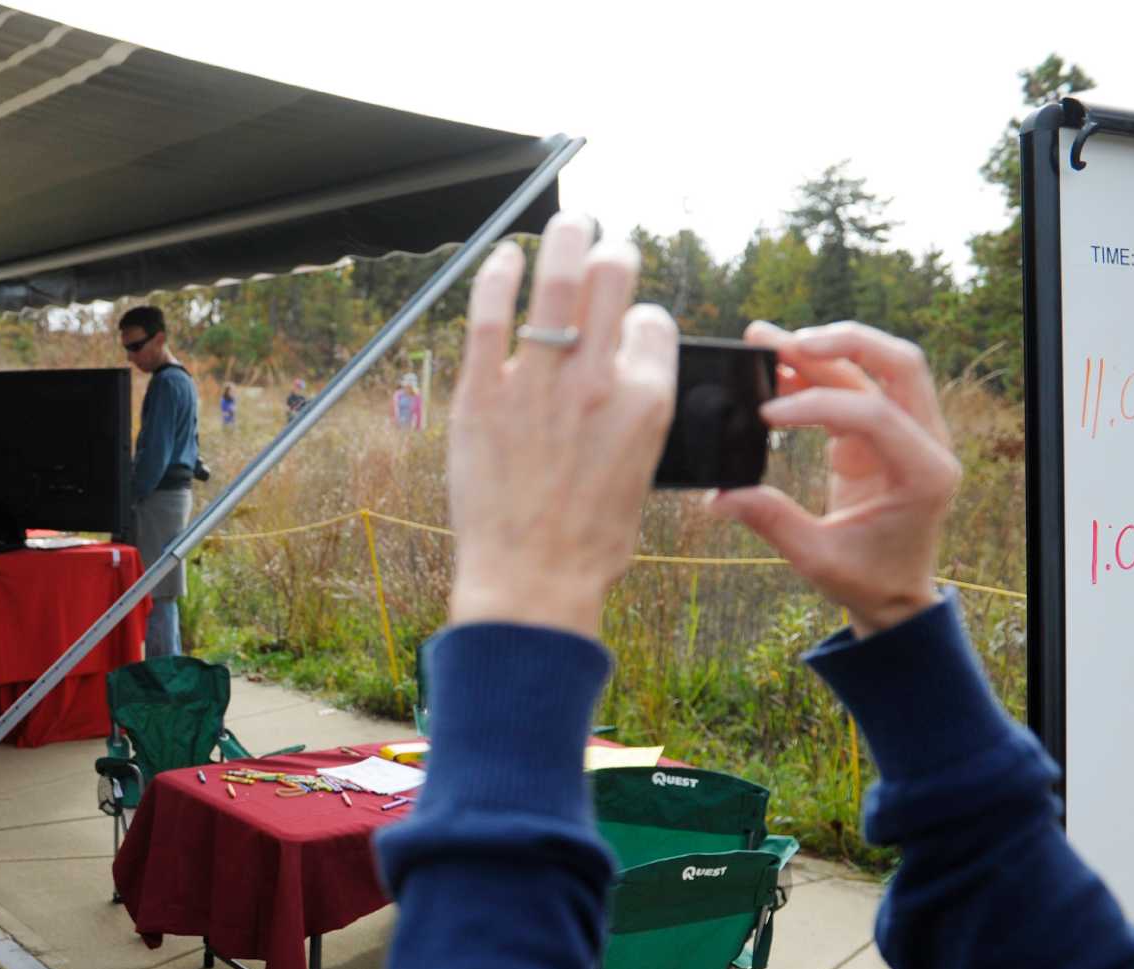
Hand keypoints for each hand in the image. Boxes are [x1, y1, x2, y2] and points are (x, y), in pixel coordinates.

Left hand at [447, 213, 677, 638]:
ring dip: (565, 239)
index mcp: (647, 401)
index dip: (639, 316)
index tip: (624, 324)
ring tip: (569, 221)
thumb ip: (635, 417)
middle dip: (612, 253)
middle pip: (613, 282)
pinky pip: (489, 317)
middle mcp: (597, 381)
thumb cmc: (587, 544)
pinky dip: (497, 276)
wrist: (530, 582)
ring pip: (556, 283)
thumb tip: (629, 383)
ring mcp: (537, 383)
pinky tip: (503, 257)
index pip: (652, 323)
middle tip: (603, 243)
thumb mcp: (640, 475)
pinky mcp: (482, 395)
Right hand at [707, 321, 957, 635]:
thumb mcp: (817, 559)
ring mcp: (909, 431)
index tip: (765, 416)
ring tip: (764, 340)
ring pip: (877, 365)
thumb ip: (772, 521)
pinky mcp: (884, 431)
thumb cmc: (866, 578)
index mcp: (925, 474)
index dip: (817, 406)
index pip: (875, 414)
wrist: (896, 592)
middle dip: (843, 344)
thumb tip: (718, 497)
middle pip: (899, 363)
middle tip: (785, 342)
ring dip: (823, 350)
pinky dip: (816, 374)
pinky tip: (776, 368)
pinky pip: (854, 387)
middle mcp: (927, 442)